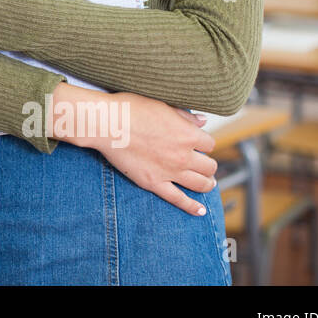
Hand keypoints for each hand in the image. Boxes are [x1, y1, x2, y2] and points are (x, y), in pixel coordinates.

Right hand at [53, 84, 217, 216]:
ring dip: (207, 184)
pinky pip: (178, 199)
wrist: (108, 124)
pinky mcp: (154, 183)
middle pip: (209, 166)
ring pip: (200, 184)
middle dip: (208, 165)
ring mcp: (170, 172)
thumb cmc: (132, 109)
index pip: (209, 144)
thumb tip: (203, 121)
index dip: (203, 144)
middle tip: (204, 166)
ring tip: (207, 184)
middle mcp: (184, 155)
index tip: (197, 144)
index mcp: (188, 134)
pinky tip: (201, 211)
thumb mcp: (162, 106)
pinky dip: (192, 207)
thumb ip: (185, 116)